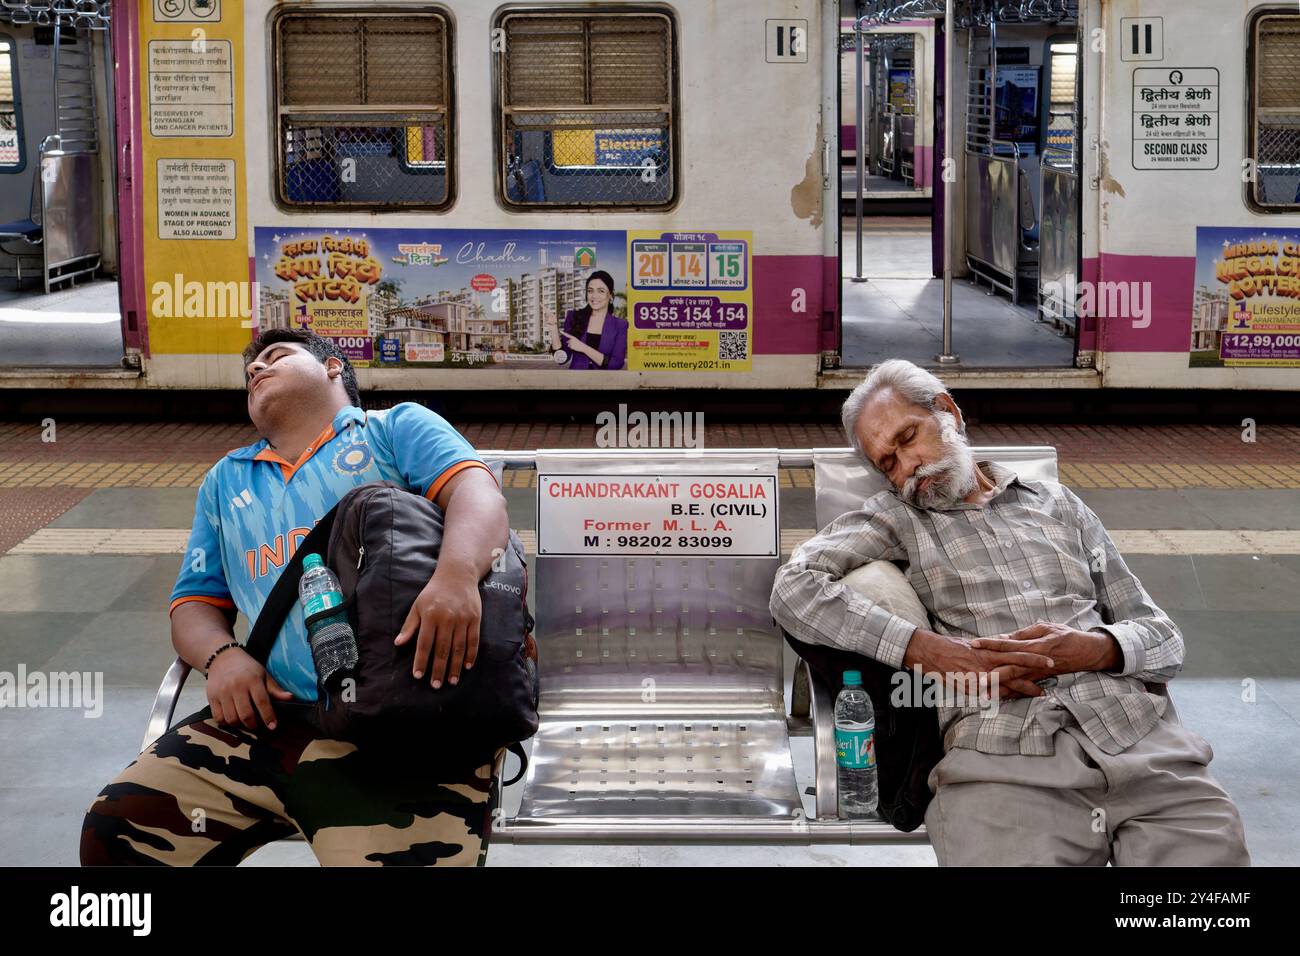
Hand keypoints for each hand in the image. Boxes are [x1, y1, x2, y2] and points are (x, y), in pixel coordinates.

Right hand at [206, 648, 292, 729]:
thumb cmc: (247, 668)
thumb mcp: (263, 674)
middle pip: (246, 714)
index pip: (262, 702)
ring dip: (239, 724)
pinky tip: (231, 718)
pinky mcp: (211, 697)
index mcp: (253, 680)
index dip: (268, 716)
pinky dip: (226, 722)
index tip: (273, 726)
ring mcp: (222, 692)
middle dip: (253, 724)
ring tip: (244, 721)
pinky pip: (218, 717)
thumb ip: (275, 689)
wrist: (222, 658)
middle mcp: (237, 686)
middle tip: (256, 724)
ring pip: (231, 718)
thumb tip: (290, 698)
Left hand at [394, 564, 481, 688]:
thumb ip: (409, 626)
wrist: (457, 574)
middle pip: (442, 649)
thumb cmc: (434, 592)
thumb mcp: (417, 605)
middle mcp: (447, 618)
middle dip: (438, 669)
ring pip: (458, 647)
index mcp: (430, 615)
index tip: (418, 676)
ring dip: (455, 666)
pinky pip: (473, 640)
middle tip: (436, 685)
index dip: (421, 661)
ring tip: (451, 681)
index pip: (424, 643)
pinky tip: (467, 666)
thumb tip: (398, 643)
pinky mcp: (475, 618)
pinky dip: (471, 654)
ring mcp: (462, 619)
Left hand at [561, 332, 597, 359]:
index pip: (567, 335)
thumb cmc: (579, 344)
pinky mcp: (571, 346)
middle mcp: (571, 339)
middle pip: (568, 342)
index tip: (560, 331)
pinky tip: (575, 347)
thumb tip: (567, 342)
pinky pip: (569, 347)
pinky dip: (572, 348)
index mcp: (573, 337)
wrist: (583, 347)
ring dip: (571, 346)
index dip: (563, 333)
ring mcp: (571, 343)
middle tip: (575, 344)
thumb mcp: (576, 340)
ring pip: (568, 345)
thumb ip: (571, 340)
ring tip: (575, 345)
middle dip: (570, 343)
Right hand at [904, 627, 1057, 700]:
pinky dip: (1004, 696)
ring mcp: (981, 675)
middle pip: (1017, 666)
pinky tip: (1015, 700)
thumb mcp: (972, 645)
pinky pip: (992, 693)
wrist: (930, 652)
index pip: (1016, 653)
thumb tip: (1000, 647)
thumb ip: (988, 649)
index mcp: (989, 650)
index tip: (1048, 659)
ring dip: (1025, 687)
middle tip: (1053, 673)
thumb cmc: (949, 646)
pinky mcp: (972, 686)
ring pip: (1008, 682)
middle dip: (1036, 670)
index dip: (1034, 657)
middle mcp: (988, 662)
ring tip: (1041, 692)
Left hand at [971, 621, 1122, 684]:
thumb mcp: (1046, 627)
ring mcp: (1039, 673)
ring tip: (983, 692)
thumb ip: (1025, 634)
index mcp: (1036, 645)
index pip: (1008, 644)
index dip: (991, 644)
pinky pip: (1025, 688)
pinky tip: (999, 698)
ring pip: (1016, 681)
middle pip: (1010, 668)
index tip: (974, 643)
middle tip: (974, 678)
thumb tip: (1004, 638)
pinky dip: (1012, 693)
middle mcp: (1036, 662)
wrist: (1089, 652)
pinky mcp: (1042, 679)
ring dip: (1000, 687)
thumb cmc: (1067, 636)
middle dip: (991, 673)